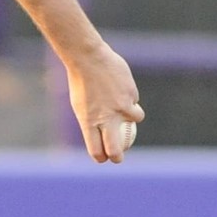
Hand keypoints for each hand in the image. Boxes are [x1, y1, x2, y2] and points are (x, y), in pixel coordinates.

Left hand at [65, 43, 142, 163]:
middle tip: (119, 157)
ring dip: (133, 118)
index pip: (96, 150)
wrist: (88, 59)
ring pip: (135, 121)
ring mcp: (120, 107)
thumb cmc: (81, 81)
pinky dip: (131, 98)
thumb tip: (100, 134)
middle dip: (118, 157)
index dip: (101, 157)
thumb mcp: (81, 105)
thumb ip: (92, 120)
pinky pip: (135, 101)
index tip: (105, 157)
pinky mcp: (130, 96)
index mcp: (88, 122)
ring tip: (126, 109)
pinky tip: (122, 87)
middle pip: (115, 148)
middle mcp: (105, 118)